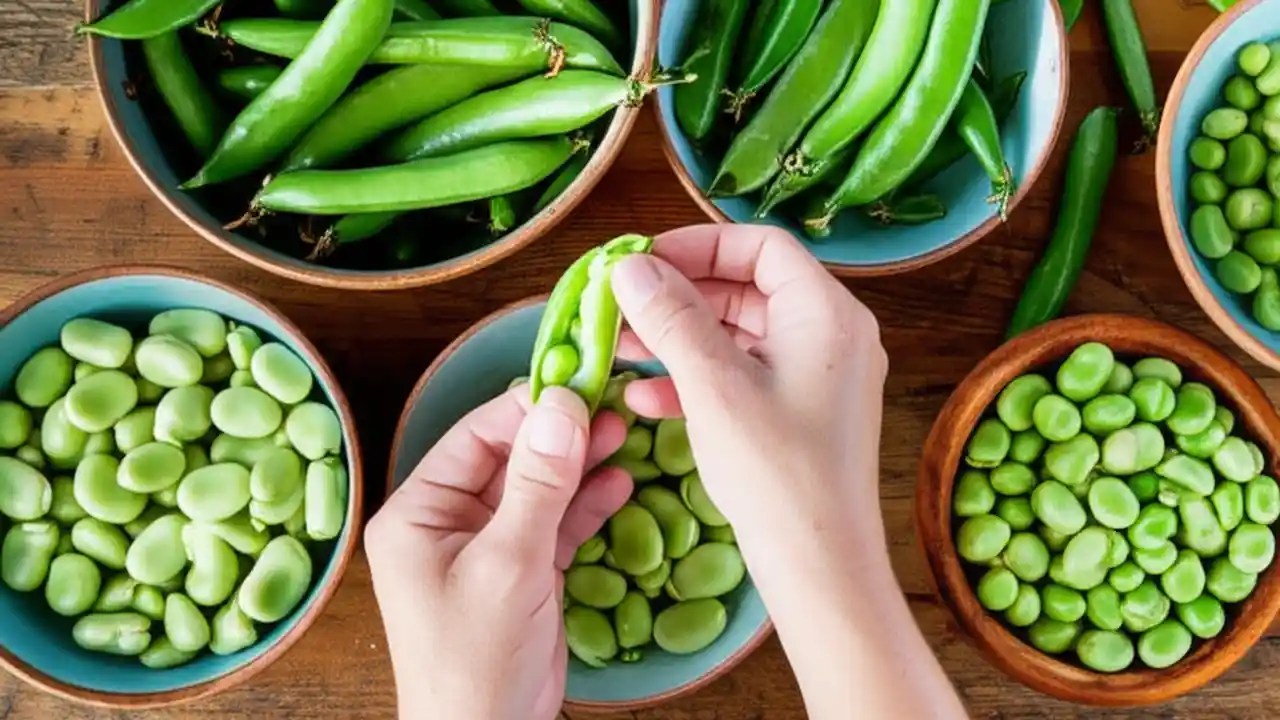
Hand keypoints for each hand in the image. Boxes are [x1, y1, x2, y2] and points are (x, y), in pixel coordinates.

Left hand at [365, 386, 631, 719]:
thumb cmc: (475, 659)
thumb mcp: (508, 564)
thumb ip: (537, 484)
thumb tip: (562, 404)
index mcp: (418, 513)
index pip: (475, 437)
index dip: (527, 408)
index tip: (580, 384)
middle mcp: (448, 523)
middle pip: (510, 458)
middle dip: (561, 434)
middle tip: (613, 403)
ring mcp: (488, 548)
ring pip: (538, 489)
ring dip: (580, 464)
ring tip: (625, 432)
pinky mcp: (523, 573)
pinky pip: (555, 524)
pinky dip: (586, 504)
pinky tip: (621, 481)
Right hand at [611, 224, 889, 561]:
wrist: (820, 566)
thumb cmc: (775, 472)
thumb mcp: (713, 387)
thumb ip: (671, 319)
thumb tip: (629, 267)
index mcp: (826, 312)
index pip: (761, 246)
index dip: (697, 244)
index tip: (640, 260)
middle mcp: (832, 335)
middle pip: (748, 288)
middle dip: (679, 295)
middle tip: (619, 305)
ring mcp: (819, 376)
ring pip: (740, 336)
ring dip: (679, 339)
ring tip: (620, 349)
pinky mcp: (801, 414)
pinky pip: (745, 376)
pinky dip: (698, 379)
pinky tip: (645, 399)